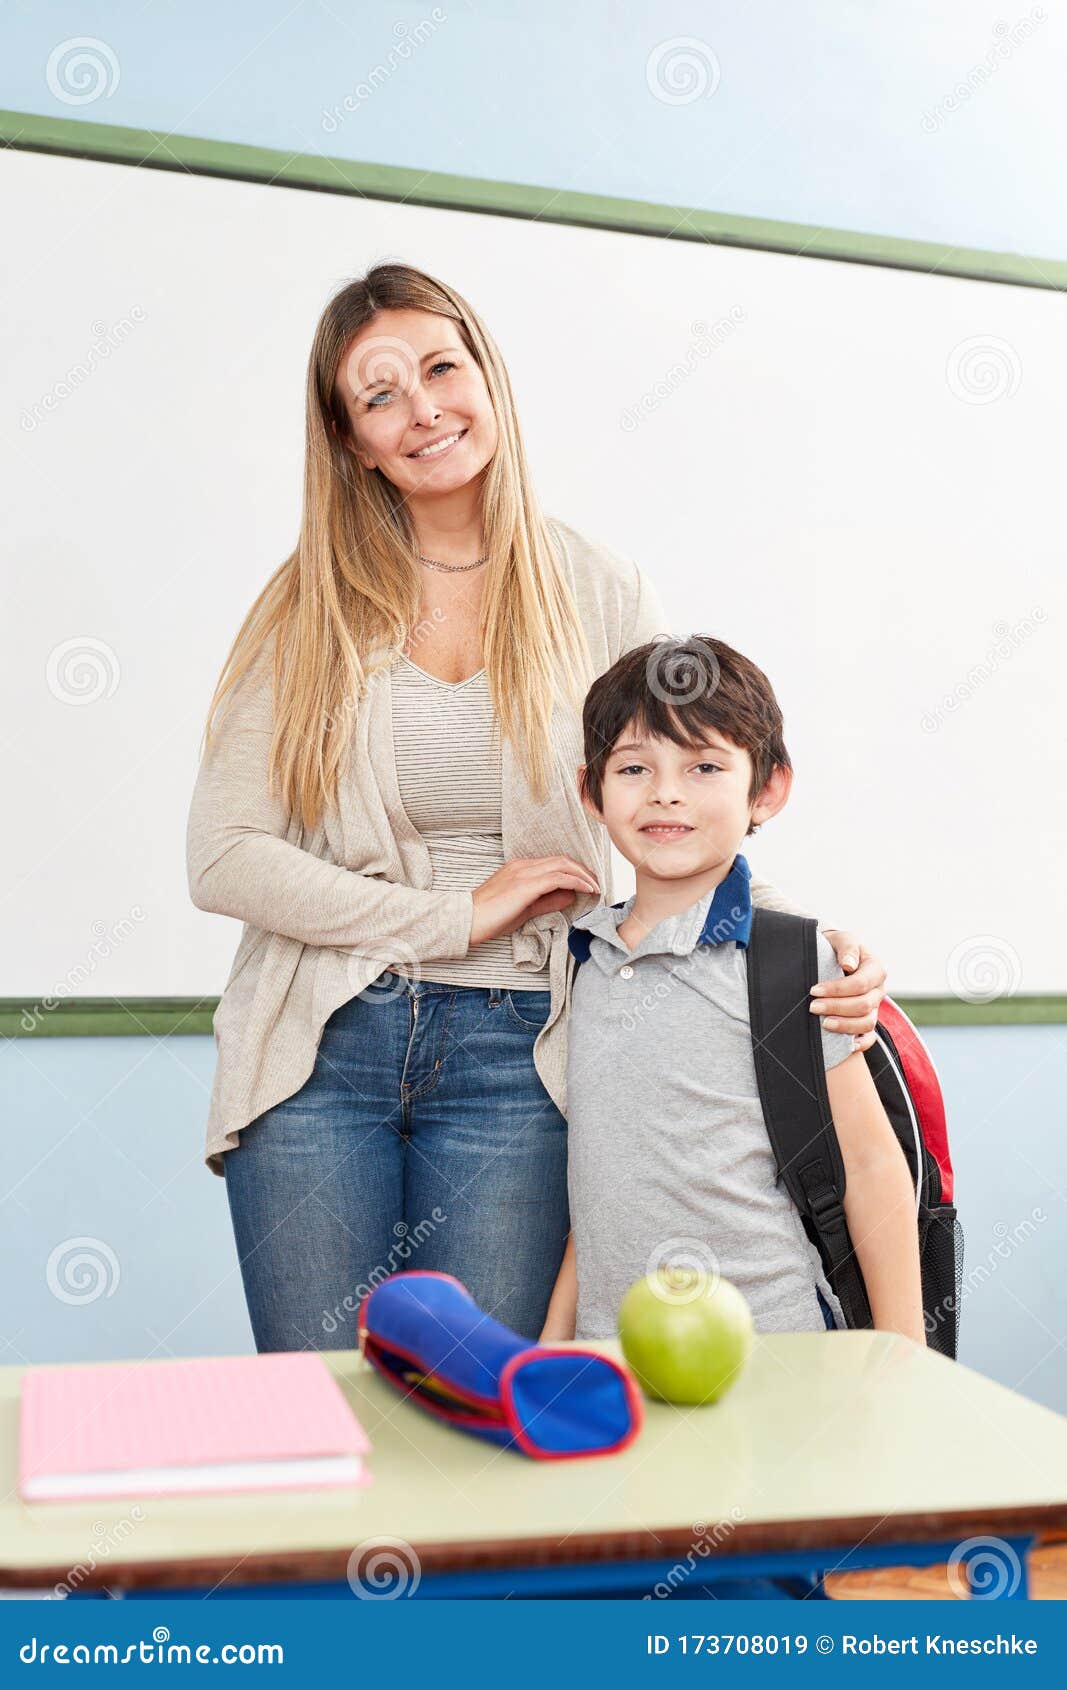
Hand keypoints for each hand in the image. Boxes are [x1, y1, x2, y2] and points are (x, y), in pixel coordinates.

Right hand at [470, 856, 599, 946]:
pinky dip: (576, 882)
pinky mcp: (526, 885)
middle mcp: (523, 865)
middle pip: (562, 860)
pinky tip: (586, 890)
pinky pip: (559, 878)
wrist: (467, 920)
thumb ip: (547, 901)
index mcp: (520, 867)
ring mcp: (524, 873)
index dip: (574, 871)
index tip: (587, 882)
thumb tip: (570, 895)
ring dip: (583, 875)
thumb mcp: (524, 909)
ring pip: (563, 865)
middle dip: (583, 871)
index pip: (554, 863)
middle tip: (596, 883)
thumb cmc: (491, 917)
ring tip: (596, 887)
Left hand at [810, 931, 887, 1052]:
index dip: (837, 990)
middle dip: (836, 1007)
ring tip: (823, 1024)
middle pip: (864, 1005)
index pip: (860, 984)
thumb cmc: (836, 946)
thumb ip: (847, 948)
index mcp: (875, 969)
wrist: (832, 954)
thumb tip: (849, 964)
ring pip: (867, 1023)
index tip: (814, 991)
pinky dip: (860, 1043)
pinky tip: (846, 1045)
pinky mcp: (867, 1020)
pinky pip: (870, 1038)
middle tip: (813, 1007)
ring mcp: (874, 1007)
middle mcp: (878, 989)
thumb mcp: (842, 939)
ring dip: (845, 1026)